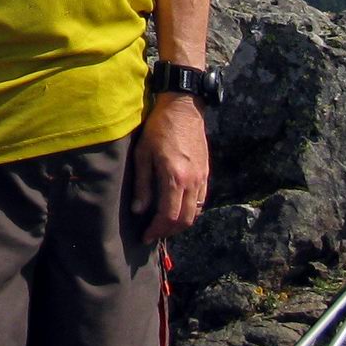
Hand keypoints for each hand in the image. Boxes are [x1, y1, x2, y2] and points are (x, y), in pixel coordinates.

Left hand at [133, 93, 209, 243]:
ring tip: (163, 226)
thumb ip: (142, 185)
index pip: (169, 215)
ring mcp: (202, 178)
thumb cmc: (158, 129)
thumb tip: (139, 210)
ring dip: (181, 224)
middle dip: (169, 231)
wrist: (183, 109)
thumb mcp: (142, 155)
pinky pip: (201, 201)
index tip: (145, 236)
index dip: (157, 230)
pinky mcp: (206, 174)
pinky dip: (190, 212)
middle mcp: (192, 182)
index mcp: (175, 178)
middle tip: (153, 234)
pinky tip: (177, 210)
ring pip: (196, 212)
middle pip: (185, 219)